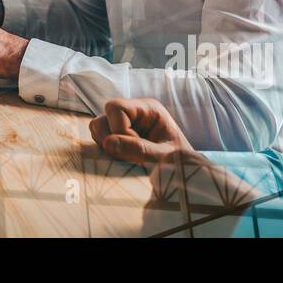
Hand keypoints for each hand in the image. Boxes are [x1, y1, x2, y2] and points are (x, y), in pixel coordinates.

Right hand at [89, 98, 258, 227]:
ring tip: (127, 158)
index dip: (118, 129)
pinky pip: (99, 138)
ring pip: (98, 126)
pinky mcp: (118, 136)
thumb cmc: (179, 162)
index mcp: (147, 109)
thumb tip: (107, 143)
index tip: (134, 148)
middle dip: (111, 138)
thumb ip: (138, 149)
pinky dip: (106, 149)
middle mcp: (133, 112)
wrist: (184, 174)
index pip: (116, 108)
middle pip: (104, 116)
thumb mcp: (163, 156)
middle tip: (128, 156)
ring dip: (107, 144)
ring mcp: (124, 124)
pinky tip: (123, 158)